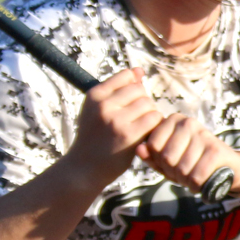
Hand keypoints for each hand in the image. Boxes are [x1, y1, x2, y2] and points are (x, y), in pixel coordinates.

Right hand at [64, 69, 164, 184]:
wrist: (84, 167)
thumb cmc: (94, 136)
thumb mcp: (96, 109)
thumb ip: (117, 89)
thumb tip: (139, 71)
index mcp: (94, 95)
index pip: (126, 75)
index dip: (133, 87)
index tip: (130, 102)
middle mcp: (104, 105)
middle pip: (139, 90)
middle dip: (143, 101)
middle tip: (137, 117)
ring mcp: (116, 120)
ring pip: (148, 104)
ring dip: (150, 114)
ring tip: (141, 125)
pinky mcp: (128, 135)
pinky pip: (153, 118)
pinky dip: (154, 125)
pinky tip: (146, 133)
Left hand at [135, 113, 239, 195]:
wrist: (229, 168)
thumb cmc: (193, 163)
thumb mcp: (168, 161)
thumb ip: (151, 156)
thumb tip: (139, 149)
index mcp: (173, 120)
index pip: (153, 146)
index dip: (159, 162)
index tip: (171, 165)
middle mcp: (188, 122)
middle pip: (166, 158)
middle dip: (174, 173)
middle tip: (184, 174)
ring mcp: (202, 134)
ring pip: (181, 169)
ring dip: (186, 181)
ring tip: (194, 177)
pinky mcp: (215, 150)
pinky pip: (196, 175)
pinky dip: (197, 185)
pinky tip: (202, 182)